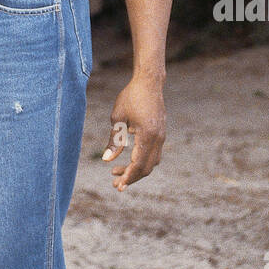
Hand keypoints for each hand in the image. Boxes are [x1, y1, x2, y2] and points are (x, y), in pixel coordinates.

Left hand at [102, 75, 165, 190]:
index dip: (128, 177)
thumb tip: (106, 160)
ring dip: (135, 170)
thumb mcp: (118, 118)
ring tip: (116, 171)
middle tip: (114, 183)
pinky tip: (128, 158)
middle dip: (131, 177)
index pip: (138, 164)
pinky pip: (153, 154)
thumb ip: (114, 141)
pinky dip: (141, 160)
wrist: (149, 82)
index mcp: (147, 135)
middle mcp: (158, 139)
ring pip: (151, 162)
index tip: (117, 186)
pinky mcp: (160, 133)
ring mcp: (161, 137)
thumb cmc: (131, 96)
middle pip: (146, 168)